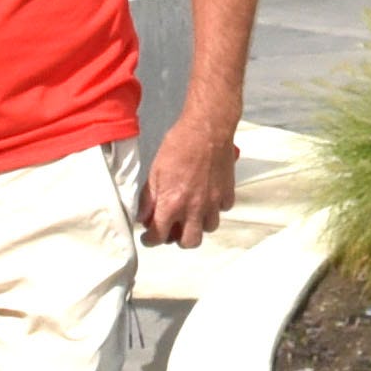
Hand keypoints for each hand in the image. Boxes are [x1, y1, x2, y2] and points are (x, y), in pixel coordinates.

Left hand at [141, 118, 236, 247]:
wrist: (207, 128)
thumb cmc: (179, 145)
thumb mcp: (155, 171)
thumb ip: (149, 198)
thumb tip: (143, 217)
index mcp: (172, 204)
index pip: (159, 236)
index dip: (150, 240)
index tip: (149, 236)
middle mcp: (194, 208)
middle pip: (189, 242)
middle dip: (178, 239)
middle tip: (173, 229)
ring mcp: (214, 202)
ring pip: (208, 229)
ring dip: (198, 225)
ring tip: (192, 213)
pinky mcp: (228, 192)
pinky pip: (222, 210)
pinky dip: (215, 208)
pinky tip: (208, 196)